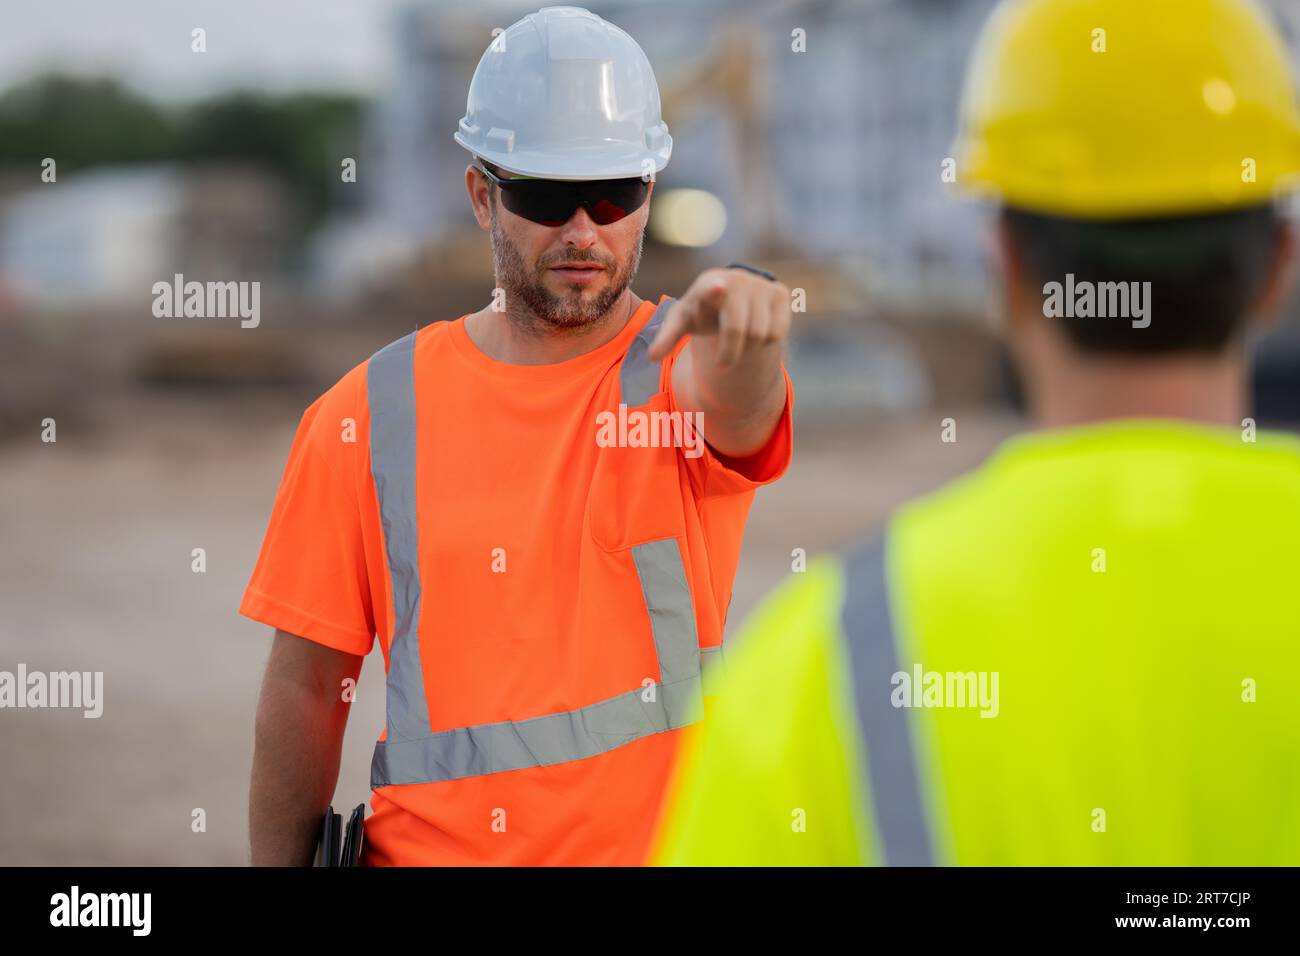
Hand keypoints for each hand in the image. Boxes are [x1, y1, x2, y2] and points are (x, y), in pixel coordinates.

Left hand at [647, 267, 791, 366]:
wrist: (728, 297)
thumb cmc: (700, 314)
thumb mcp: (682, 324)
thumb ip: (667, 337)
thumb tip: (652, 357)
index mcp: (707, 285)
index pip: (712, 290)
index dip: (715, 291)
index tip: (719, 288)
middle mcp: (736, 279)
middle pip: (738, 329)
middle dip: (729, 353)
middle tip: (723, 363)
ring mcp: (760, 284)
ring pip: (760, 334)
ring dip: (748, 347)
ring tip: (738, 339)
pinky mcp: (780, 292)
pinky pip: (777, 331)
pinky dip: (765, 341)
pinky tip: (756, 330)